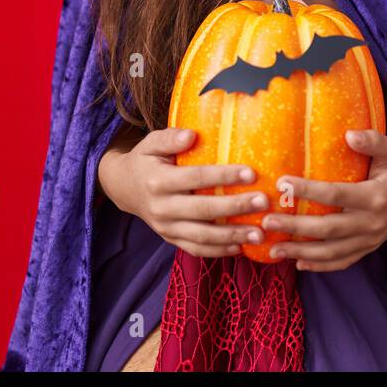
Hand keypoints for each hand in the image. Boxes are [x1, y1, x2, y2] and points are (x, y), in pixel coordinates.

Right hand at [99, 127, 268, 258]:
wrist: (123, 188)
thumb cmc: (145, 160)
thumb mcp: (151, 143)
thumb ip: (170, 138)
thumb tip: (191, 135)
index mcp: (158, 181)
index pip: (195, 178)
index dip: (223, 176)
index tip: (251, 173)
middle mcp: (162, 208)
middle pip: (203, 210)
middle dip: (235, 207)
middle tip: (263, 202)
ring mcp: (166, 228)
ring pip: (202, 236)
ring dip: (233, 235)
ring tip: (260, 233)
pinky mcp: (171, 239)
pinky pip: (196, 249)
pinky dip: (219, 251)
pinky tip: (242, 246)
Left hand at [260, 129, 386, 271]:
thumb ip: (373, 140)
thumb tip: (349, 134)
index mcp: (375, 197)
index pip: (335, 195)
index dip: (307, 190)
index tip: (281, 183)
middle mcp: (372, 223)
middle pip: (328, 229)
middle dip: (295, 227)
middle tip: (267, 221)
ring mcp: (371, 239)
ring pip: (332, 252)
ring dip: (301, 252)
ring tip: (273, 249)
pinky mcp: (370, 247)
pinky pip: (343, 261)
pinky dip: (320, 265)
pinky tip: (298, 263)